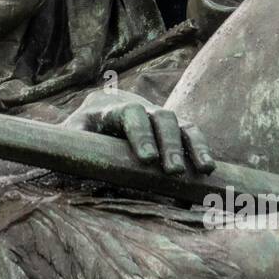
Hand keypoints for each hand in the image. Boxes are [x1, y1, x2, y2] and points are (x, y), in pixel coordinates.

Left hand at [65, 89, 215, 176]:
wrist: (93, 115)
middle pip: (161, 117)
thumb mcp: (70, 137)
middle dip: (169, 144)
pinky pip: (190, 134)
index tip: (147, 159)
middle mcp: (139, 107)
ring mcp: (157, 116)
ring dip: (193, 146)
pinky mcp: (171, 128)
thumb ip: (73, 148)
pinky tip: (208, 169)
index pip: (130, 114)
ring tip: (204, 169)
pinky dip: (200, 149)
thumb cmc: (79, 133)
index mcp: (110, 107)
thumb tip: (76, 172)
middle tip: (173, 171)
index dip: (140, 133)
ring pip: (181, 124)